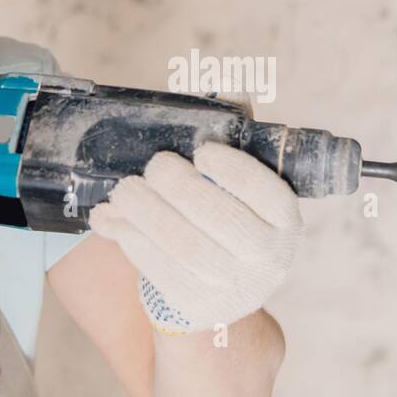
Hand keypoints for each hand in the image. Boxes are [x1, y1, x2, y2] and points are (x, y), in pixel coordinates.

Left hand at [88, 142, 304, 333]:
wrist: (219, 290)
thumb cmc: (226, 217)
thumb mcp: (240, 185)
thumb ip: (237, 138)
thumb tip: (228, 90)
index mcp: (285, 221)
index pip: (268, 193)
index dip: (234, 169)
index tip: (202, 151)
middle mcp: (268, 259)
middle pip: (220, 218)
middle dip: (178, 186)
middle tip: (153, 166)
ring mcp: (233, 288)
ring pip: (183, 246)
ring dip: (145, 212)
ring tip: (123, 191)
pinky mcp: (196, 306)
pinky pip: (158, 269)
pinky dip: (130, 239)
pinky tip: (111, 220)